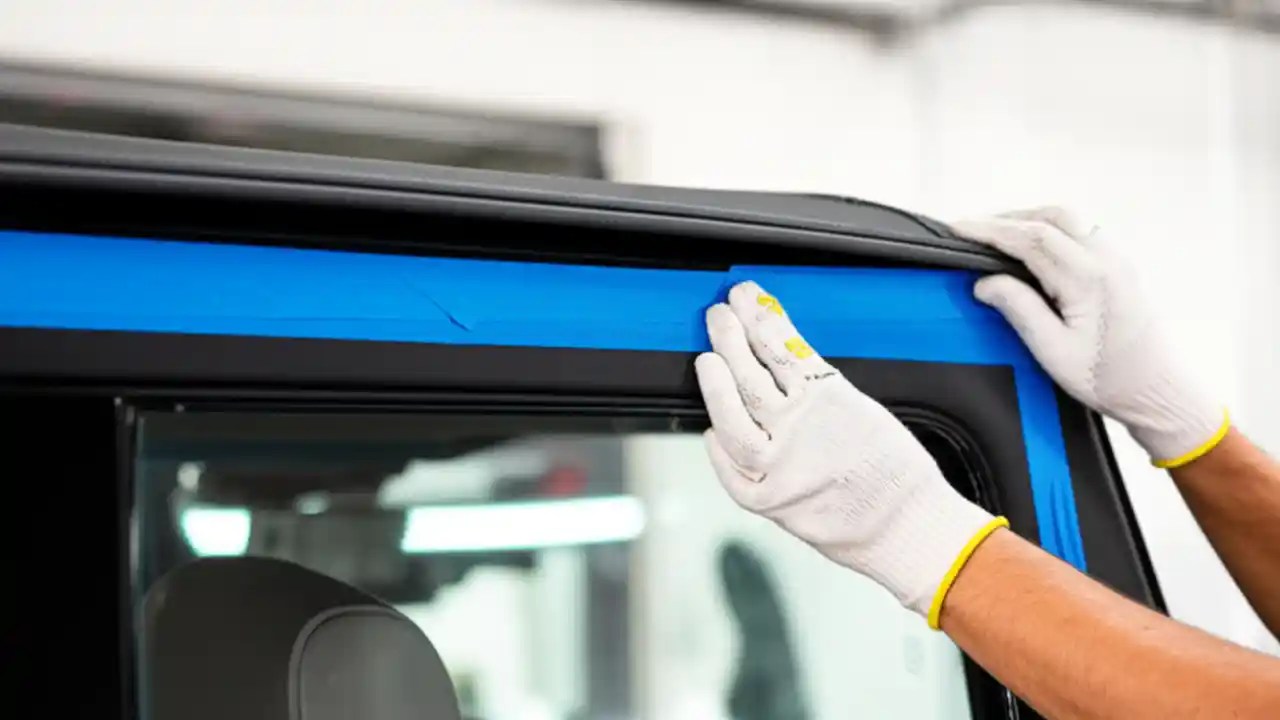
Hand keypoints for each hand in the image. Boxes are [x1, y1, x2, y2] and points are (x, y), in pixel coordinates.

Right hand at [696, 281, 1003, 625]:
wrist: (910, 524)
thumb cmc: (864, 527)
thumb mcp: (801, 519)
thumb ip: (771, 483)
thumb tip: (752, 449)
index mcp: (761, 494)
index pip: (723, 448)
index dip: (711, 422)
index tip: (710, 402)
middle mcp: (772, 459)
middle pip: (730, 401)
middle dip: (719, 358)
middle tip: (713, 327)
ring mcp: (799, 426)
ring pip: (754, 374)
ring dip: (739, 334)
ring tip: (728, 308)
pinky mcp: (830, 398)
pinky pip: (791, 356)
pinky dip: (774, 329)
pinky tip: (763, 312)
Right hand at [952, 207, 1228, 467]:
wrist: (1157, 391)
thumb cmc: (1108, 379)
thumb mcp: (1054, 353)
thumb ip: (1019, 310)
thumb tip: (985, 283)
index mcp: (1089, 279)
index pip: (1031, 238)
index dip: (989, 229)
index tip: (957, 228)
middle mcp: (1106, 260)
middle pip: (1051, 217)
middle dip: (1007, 219)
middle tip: (971, 232)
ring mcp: (1116, 261)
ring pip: (1067, 221)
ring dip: (1029, 222)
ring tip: (996, 239)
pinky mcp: (1118, 268)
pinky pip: (1079, 234)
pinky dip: (1048, 231)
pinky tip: (1030, 251)